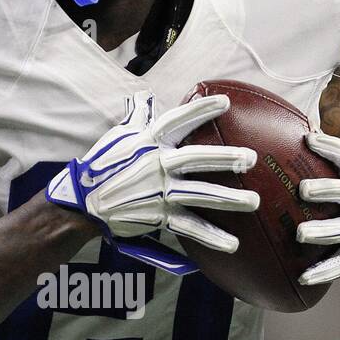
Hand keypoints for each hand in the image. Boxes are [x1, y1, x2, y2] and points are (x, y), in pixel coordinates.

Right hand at [46, 91, 259, 266]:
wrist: (85, 203)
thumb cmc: (102, 165)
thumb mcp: (118, 136)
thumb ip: (137, 116)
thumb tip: (144, 95)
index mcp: (147, 140)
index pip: (177, 120)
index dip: (201, 109)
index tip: (226, 102)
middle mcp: (156, 164)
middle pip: (196, 159)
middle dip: (225, 158)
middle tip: (252, 159)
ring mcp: (159, 192)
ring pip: (199, 194)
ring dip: (228, 199)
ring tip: (254, 201)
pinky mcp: (158, 216)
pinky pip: (189, 227)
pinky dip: (210, 237)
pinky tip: (233, 243)